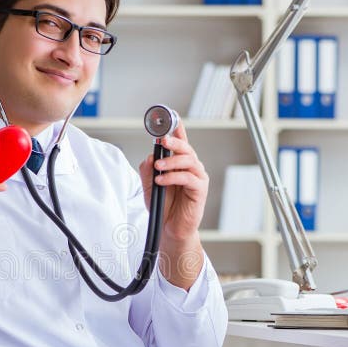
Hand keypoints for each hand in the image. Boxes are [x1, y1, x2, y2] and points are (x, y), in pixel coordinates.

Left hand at [139, 121, 208, 242]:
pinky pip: (189, 178)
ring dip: (171, 162)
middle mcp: (191, 167)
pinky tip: (162, 181)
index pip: (180, 141)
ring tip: (157, 168)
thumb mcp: (149, 186)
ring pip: (189, 160)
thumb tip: (149, 156)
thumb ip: (147, 170)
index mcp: (179, 163)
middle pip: (186, 148)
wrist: (170, 229)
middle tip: (161, 141)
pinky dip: (174, 177)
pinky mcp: (200, 190)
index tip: (169, 117)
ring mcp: (197, 178)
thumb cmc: (163, 206)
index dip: (177, 128)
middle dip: (174, 142)